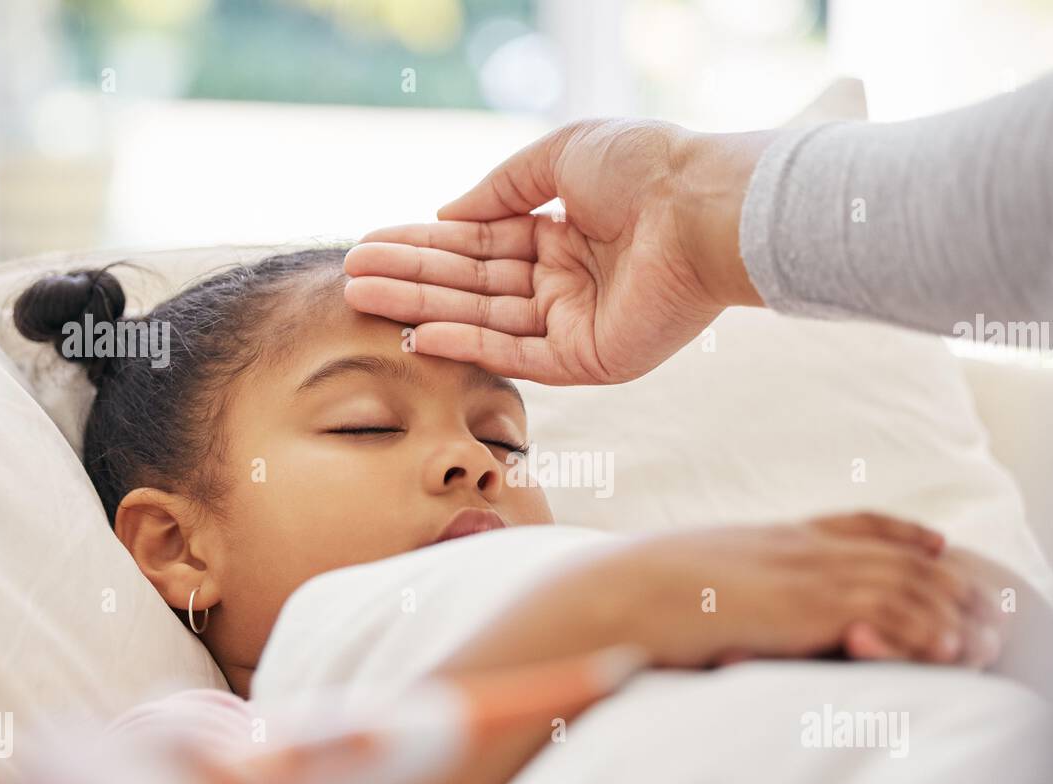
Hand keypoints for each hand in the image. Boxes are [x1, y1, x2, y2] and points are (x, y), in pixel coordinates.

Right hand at [342, 118, 774, 384]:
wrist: (701, 207)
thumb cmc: (644, 169)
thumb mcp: (559, 156)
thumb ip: (500, 189)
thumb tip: (446, 214)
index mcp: (561, 233)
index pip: (478, 245)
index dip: (424, 246)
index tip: (371, 247)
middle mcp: (563, 281)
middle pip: (472, 283)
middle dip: (410, 278)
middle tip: (351, 278)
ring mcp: (573, 322)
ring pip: (484, 317)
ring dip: (423, 309)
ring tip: (363, 298)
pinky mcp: (587, 358)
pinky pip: (517, 354)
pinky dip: (469, 345)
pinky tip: (421, 335)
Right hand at [440, 513, 1003, 673]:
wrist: (618, 595)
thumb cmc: (638, 597)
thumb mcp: (690, 580)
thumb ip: (725, 586)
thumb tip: (717, 607)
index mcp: (775, 538)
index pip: (854, 523)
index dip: (901, 532)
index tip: (938, 540)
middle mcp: (801, 546)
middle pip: (898, 554)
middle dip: (951, 579)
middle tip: (996, 603)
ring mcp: (808, 571)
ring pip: (906, 584)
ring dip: (952, 612)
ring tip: (989, 640)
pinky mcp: (810, 603)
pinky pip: (890, 614)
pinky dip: (928, 632)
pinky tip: (953, 651)